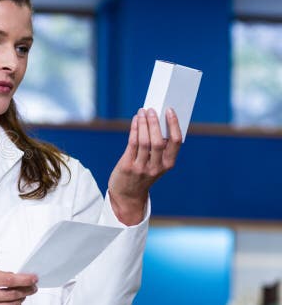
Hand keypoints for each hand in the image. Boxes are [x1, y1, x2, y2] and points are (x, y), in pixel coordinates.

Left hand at [108, 108, 182, 225]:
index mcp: (168, 164)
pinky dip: (134, 130)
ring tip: (141, 112)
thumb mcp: (156, 164)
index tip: (170, 110)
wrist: (127, 195)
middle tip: (151, 110)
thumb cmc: (143, 173)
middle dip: (155, 123)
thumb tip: (158, 120)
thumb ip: (159, 147)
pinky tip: (135, 121)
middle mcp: (157, 167)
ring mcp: (142, 167)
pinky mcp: (128, 166)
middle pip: (158, 141)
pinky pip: (132, 144)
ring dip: (143, 124)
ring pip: (144, 141)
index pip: (176, 142)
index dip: (174, 124)